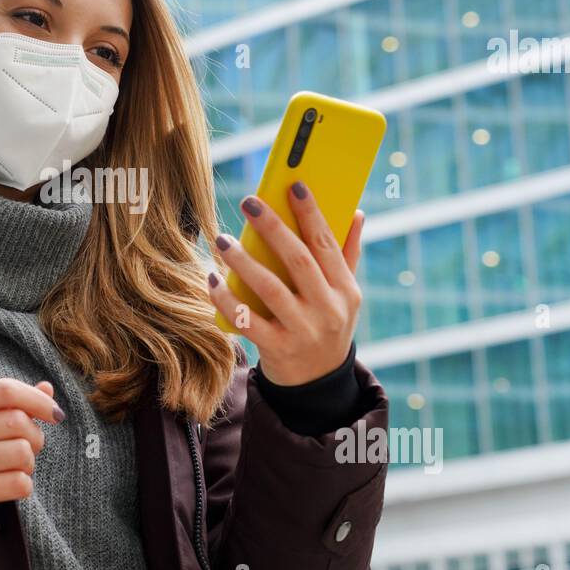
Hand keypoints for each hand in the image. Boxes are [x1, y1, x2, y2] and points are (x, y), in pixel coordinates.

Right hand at [0, 378, 62, 533]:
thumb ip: (11, 403)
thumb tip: (47, 388)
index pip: (4, 390)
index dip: (37, 399)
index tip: (56, 414)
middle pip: (17, 421)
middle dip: (36, 436)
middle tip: (29, 447)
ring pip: (21, 453)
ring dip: (29, 462)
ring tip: (15, 467)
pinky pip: (17, 483)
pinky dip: (23, 485)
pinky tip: (7, 485)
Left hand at [206, 182, 364, 386]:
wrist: (317, 384)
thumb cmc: (327, 325)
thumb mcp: (344, 295)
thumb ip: (347, 255)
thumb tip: (357, 213)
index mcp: (346, 290)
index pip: (328, 244)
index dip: (312, 213)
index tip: (294, 185)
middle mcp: (327, 309)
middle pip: (298, 261)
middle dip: (273, 227)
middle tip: (249, 202)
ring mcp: (302, 331)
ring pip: (270, 289)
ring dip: (243, 261)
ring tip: (222, 239)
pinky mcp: (277, 349)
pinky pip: (246, 320)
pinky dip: (226, 299)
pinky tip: (212, 278)